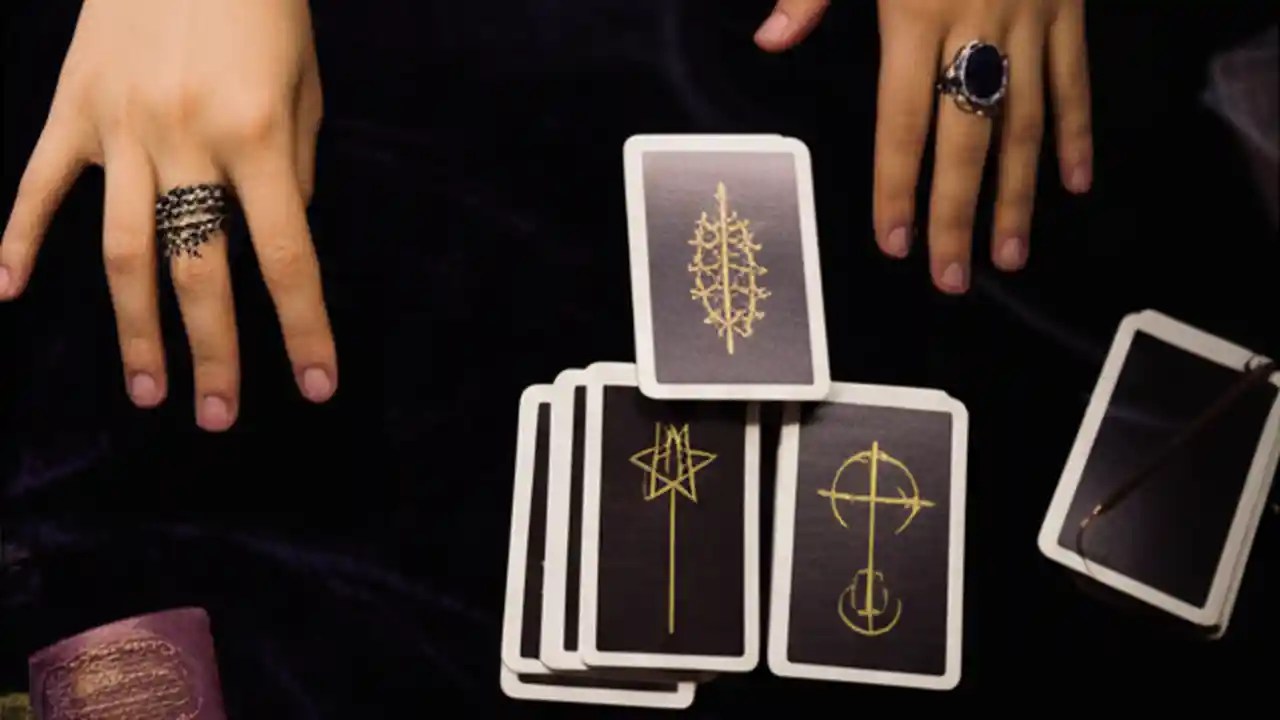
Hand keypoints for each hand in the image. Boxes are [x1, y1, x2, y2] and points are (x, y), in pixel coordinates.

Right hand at [0, 0, 333, 429]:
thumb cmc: (263, 6)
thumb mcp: (304, 84)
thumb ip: (295, 166)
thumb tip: (282, 237)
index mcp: (256, 136)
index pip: (286, 256)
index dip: (304, 328)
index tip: (317, 386)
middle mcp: (186, 140)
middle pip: (198, 271)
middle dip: (211, 354)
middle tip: (218, 419)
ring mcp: (120, 126)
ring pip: (120, 249)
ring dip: (132, 328)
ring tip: (145, 393)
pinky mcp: (71, 105)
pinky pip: (38, 184)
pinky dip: (17, 238)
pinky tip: (4, 291)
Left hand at [755, 0, 1092, 293]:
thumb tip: (769, 40)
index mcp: (914, 14)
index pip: (901, 122)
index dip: (897, 187)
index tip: (892, 243)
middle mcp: (976, 28)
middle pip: (966, 140)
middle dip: (957, 216)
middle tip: (951, 279)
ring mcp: (1031, 21)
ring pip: (1026, 123)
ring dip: (1020, 195)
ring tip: (1010, 256)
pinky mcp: (1068, 9)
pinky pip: (1075, 81)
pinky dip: (1076, 133)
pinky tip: (1073, 184)